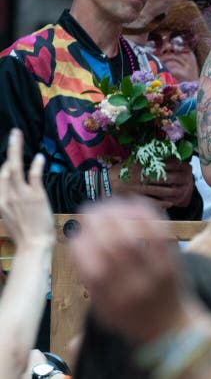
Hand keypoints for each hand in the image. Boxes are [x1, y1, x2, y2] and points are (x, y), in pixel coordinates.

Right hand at [0, 129, 52, 249]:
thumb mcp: (10, 215)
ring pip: (15, 168)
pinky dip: (36, 166)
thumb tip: (12, 188)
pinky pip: (34, 177)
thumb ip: (10, 200)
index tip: (11, 154)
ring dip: (17, 149)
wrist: (33, 246)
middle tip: (14, 133)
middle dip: (10, 149)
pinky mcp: (35, 197)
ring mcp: (21, 196)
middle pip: (5, 168)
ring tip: (18, 135)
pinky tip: (39, 157)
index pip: (0, 176)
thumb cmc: (26, 232)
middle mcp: (7, 196)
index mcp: (0, 201)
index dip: (5, 163)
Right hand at [70, 198, 186, 342]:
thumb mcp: (103, 312)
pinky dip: (144, 215)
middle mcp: (133, 287)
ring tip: (108, 204)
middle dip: (97, 222)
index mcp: (111, 302)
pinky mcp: (173, 262)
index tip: (77, 232)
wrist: (172, 329)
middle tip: (89, 210)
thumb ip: (89, 283)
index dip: (81, 244)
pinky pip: (158, 233)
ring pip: (134, 236)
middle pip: (113, 246)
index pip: (92, 267)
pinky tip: (132, 204)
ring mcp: (155, 273)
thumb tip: (74, 242)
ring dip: (118, 214)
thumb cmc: (132, 318)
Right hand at [107, 159, 193, 208]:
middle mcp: (142, 176)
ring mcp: (139, 189)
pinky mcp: (136, 198)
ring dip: (173, 191)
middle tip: (187, 179)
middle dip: (178, 178)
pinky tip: (171, 203)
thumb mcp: (131, 161)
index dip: (175, 165)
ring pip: (160, 190)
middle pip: (165, 178)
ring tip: (182, 191)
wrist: (103, 184)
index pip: (162, 164)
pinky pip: (152, 201)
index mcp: (141, 166)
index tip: (184, 166)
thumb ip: (145, 159)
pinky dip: (162, 203)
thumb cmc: (119, 172)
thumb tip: (162, 154)